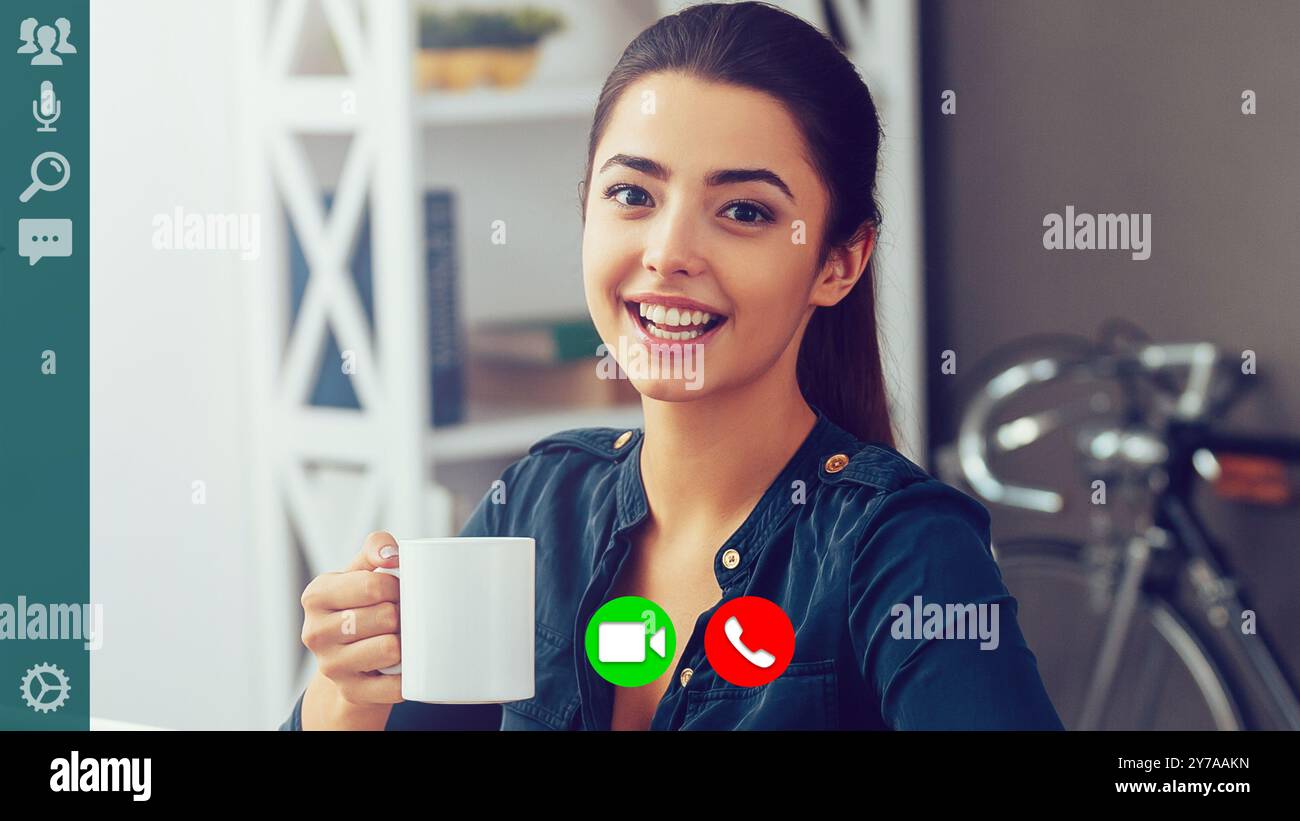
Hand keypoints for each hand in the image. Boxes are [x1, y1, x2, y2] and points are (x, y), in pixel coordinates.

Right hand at [299, 531, 402, 705]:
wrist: (350, 659)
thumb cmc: (360, 605)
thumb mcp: (362, 571)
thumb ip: (376, 548)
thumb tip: (392, 554)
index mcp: (316, 596)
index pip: (374, 586)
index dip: (397, 586)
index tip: (396, 590)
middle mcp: (315, 632)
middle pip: (386, 617)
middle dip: (401, 614)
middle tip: (397, 617)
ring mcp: (330, 666)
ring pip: (391, 649)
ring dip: (404, 643)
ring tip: (396, 638)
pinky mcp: (350, 692)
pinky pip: (395, 685)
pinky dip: (407, 675)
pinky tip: (401, 667)